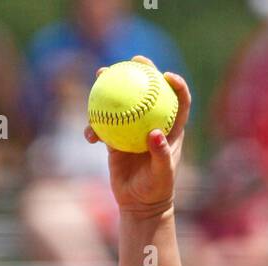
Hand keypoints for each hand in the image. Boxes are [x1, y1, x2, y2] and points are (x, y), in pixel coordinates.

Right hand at [83, 56, 189, 215]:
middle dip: (143, 69)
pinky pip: (103, 125)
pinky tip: (88, 133)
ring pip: (122, 101)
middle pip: (148, 90)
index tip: (166, 75)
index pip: (178, 101)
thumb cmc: (156, 190)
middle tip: (133, 59)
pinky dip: (95, 126)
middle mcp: (152, 123)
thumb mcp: (162, 175)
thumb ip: (160, 154)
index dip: (176, 85)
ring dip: (111, 85)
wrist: (139, 204)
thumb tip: (154, 133)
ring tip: (100, 76)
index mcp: (170, 129)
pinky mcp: (116, 138)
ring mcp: (133, 128)